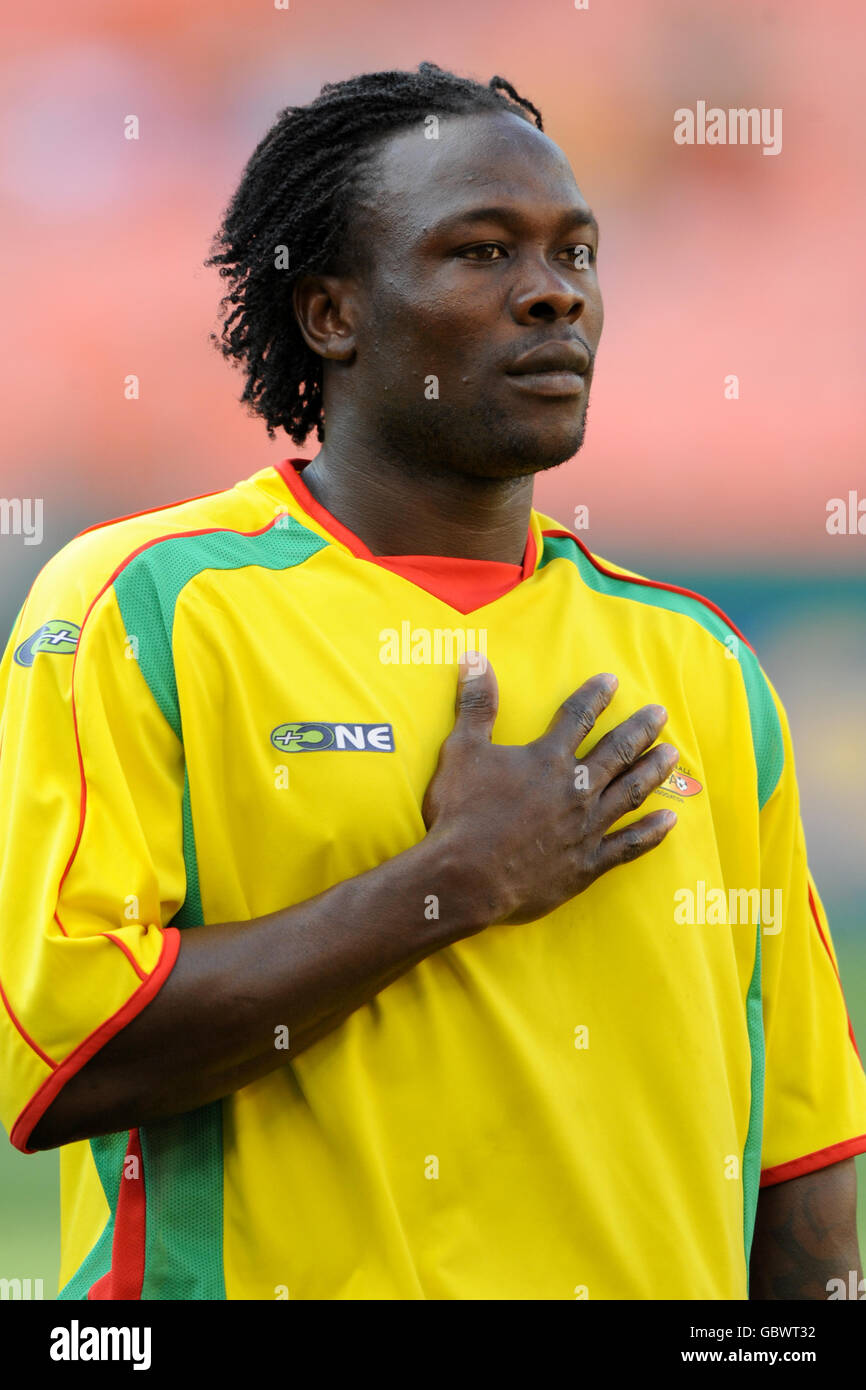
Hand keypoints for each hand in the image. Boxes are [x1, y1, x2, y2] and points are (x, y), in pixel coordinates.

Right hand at [422, 657, 677, 926]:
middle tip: (661, 714)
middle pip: (616, 751)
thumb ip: (475, 705)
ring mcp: (586, 827)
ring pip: (630, 792)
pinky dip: (650, 833)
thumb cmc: (461, 814)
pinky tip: (670, 821)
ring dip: (653, 771)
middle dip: (641, 730)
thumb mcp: (461, 751)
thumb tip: (474, 658)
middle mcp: (575, 789)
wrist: (467, 878)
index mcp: (547, 759)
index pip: (577, 717)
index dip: (595, 696)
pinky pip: (628, 845)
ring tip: (673, 755)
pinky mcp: (587, 863)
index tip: (613, 681)